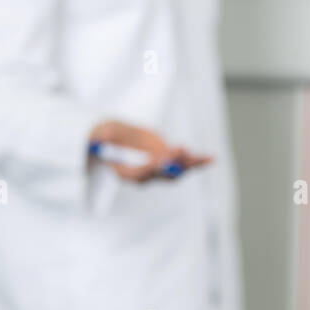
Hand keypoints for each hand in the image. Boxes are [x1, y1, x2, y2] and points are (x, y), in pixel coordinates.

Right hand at [88, 120, 212, 182]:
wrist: (117, 136)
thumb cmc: (108, 135)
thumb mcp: (101, 134)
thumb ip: (101, 137)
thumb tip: (98, 137)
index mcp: (127, 172)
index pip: (141, 174)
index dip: (152, 168)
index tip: (161, 159)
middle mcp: (145, 175)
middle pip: (163, 175)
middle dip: (174, 165)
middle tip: (182, 151)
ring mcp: (158, 169)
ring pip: (177, 172)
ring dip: (189, 164)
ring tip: (205, 159)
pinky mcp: (168, 161)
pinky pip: (184, 164)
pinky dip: (197, 161)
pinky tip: (211, 159)